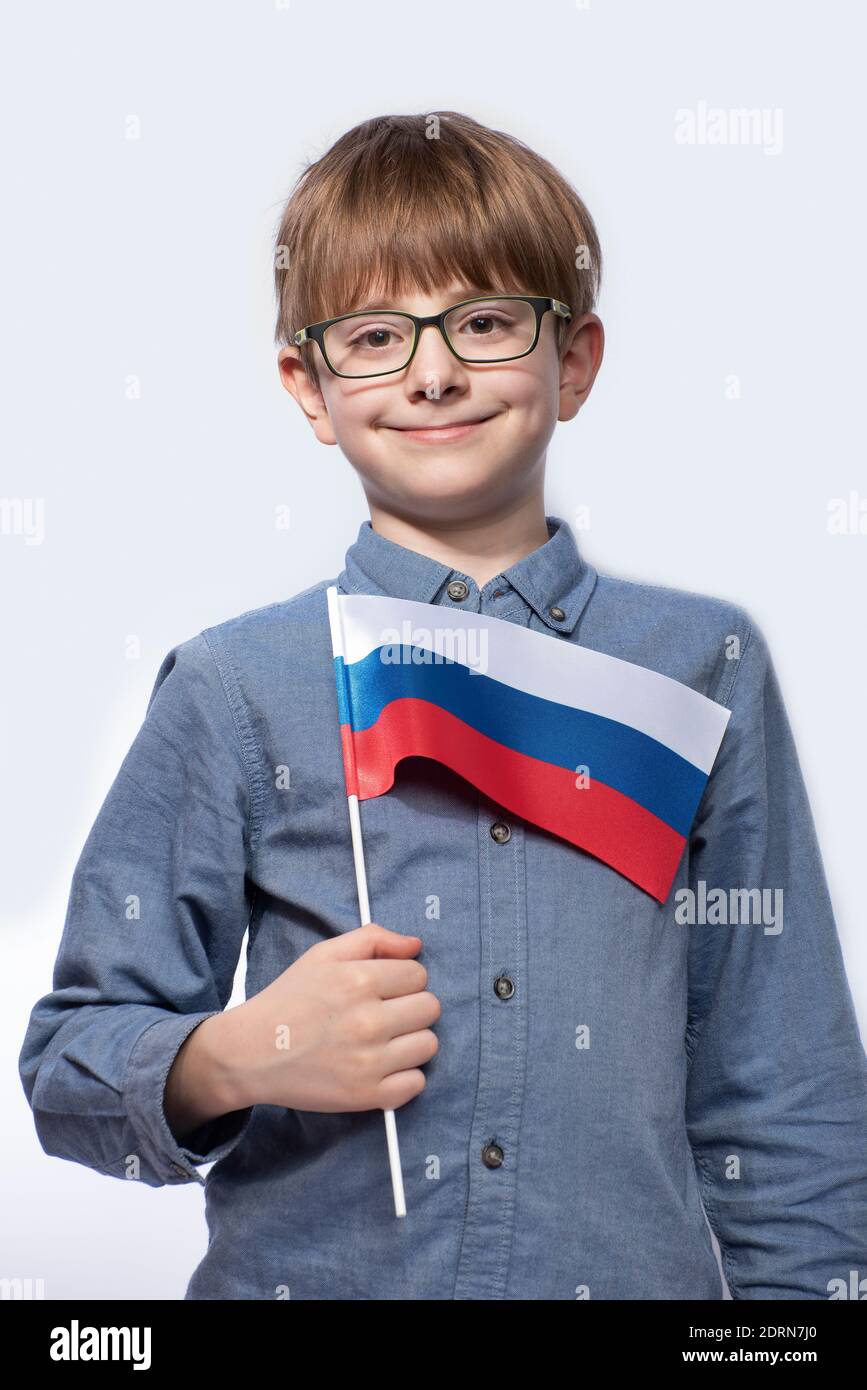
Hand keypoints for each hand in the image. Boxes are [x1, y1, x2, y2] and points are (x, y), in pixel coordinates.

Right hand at [220, 922, 440, 1113]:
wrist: (249, 1053)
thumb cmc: (288, 999)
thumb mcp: (323, 955)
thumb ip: (372, 939)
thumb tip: (416, 945)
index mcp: (359, 980)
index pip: (419, 975)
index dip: (403, 980)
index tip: (383, 990)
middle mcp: (368, 1020)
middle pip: (430, 1008)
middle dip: (411, 1007)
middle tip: (384, 1014)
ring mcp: (369, 1061)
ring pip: (428, 1044)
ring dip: (411, 1041)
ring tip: (383, 1041)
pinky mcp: (366, 1096)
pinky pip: (415, 1084)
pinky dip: (403, 1077)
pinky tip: (381, 1067)